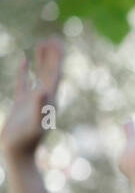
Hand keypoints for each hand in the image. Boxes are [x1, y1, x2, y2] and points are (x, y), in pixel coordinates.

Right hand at [2, 38, 62, 159]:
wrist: (19, 154)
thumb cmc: (26, 142)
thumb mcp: (34, 124)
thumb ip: (39, 108)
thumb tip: (43, 91)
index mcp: (50, 100)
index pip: (55, 75)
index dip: (56, 58)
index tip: (57, 42)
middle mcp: (44, 98)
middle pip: (50, 72)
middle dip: (52, 55)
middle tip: (54, 37)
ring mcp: (33, 100)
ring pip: (38, 75)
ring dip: (41, 60)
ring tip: (41, 44)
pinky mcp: (21, 104)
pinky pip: (23, 82)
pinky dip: (24, 71)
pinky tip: (23, 60)